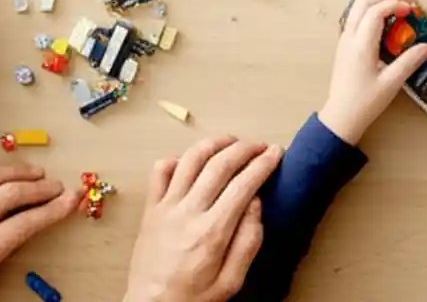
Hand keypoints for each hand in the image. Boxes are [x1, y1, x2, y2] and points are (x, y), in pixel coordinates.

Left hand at [124, 137, 282, 301]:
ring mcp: (166, 207)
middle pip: (219, 164)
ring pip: (190, 159)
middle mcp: (188, 212)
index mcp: (212, 232)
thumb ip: (248, 242)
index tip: (275, 153)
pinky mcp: (151, 208)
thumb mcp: (231, 281)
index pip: (243, 184)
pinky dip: (177, 158)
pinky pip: (160, 171)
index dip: (262, 164)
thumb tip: (255, 204)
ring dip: (213, 144)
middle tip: (259, 145)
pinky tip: (191, 161)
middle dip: (244, 148)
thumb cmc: (193, 298)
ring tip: (231, 141)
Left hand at [320, 0, 426, 144]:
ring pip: (357, 4)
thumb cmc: (364, 102)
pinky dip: (371, 7)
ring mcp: (345, 38)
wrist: (341, 115)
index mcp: (361, 45)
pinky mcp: (345, 43)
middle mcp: (350, 37)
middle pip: (364, 0)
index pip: (376, 11)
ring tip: (399, 3)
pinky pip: (356, 14)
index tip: (412, 10)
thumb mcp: (392, 83)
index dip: (396, 4)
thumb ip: (410, 62)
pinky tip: (386, 16)